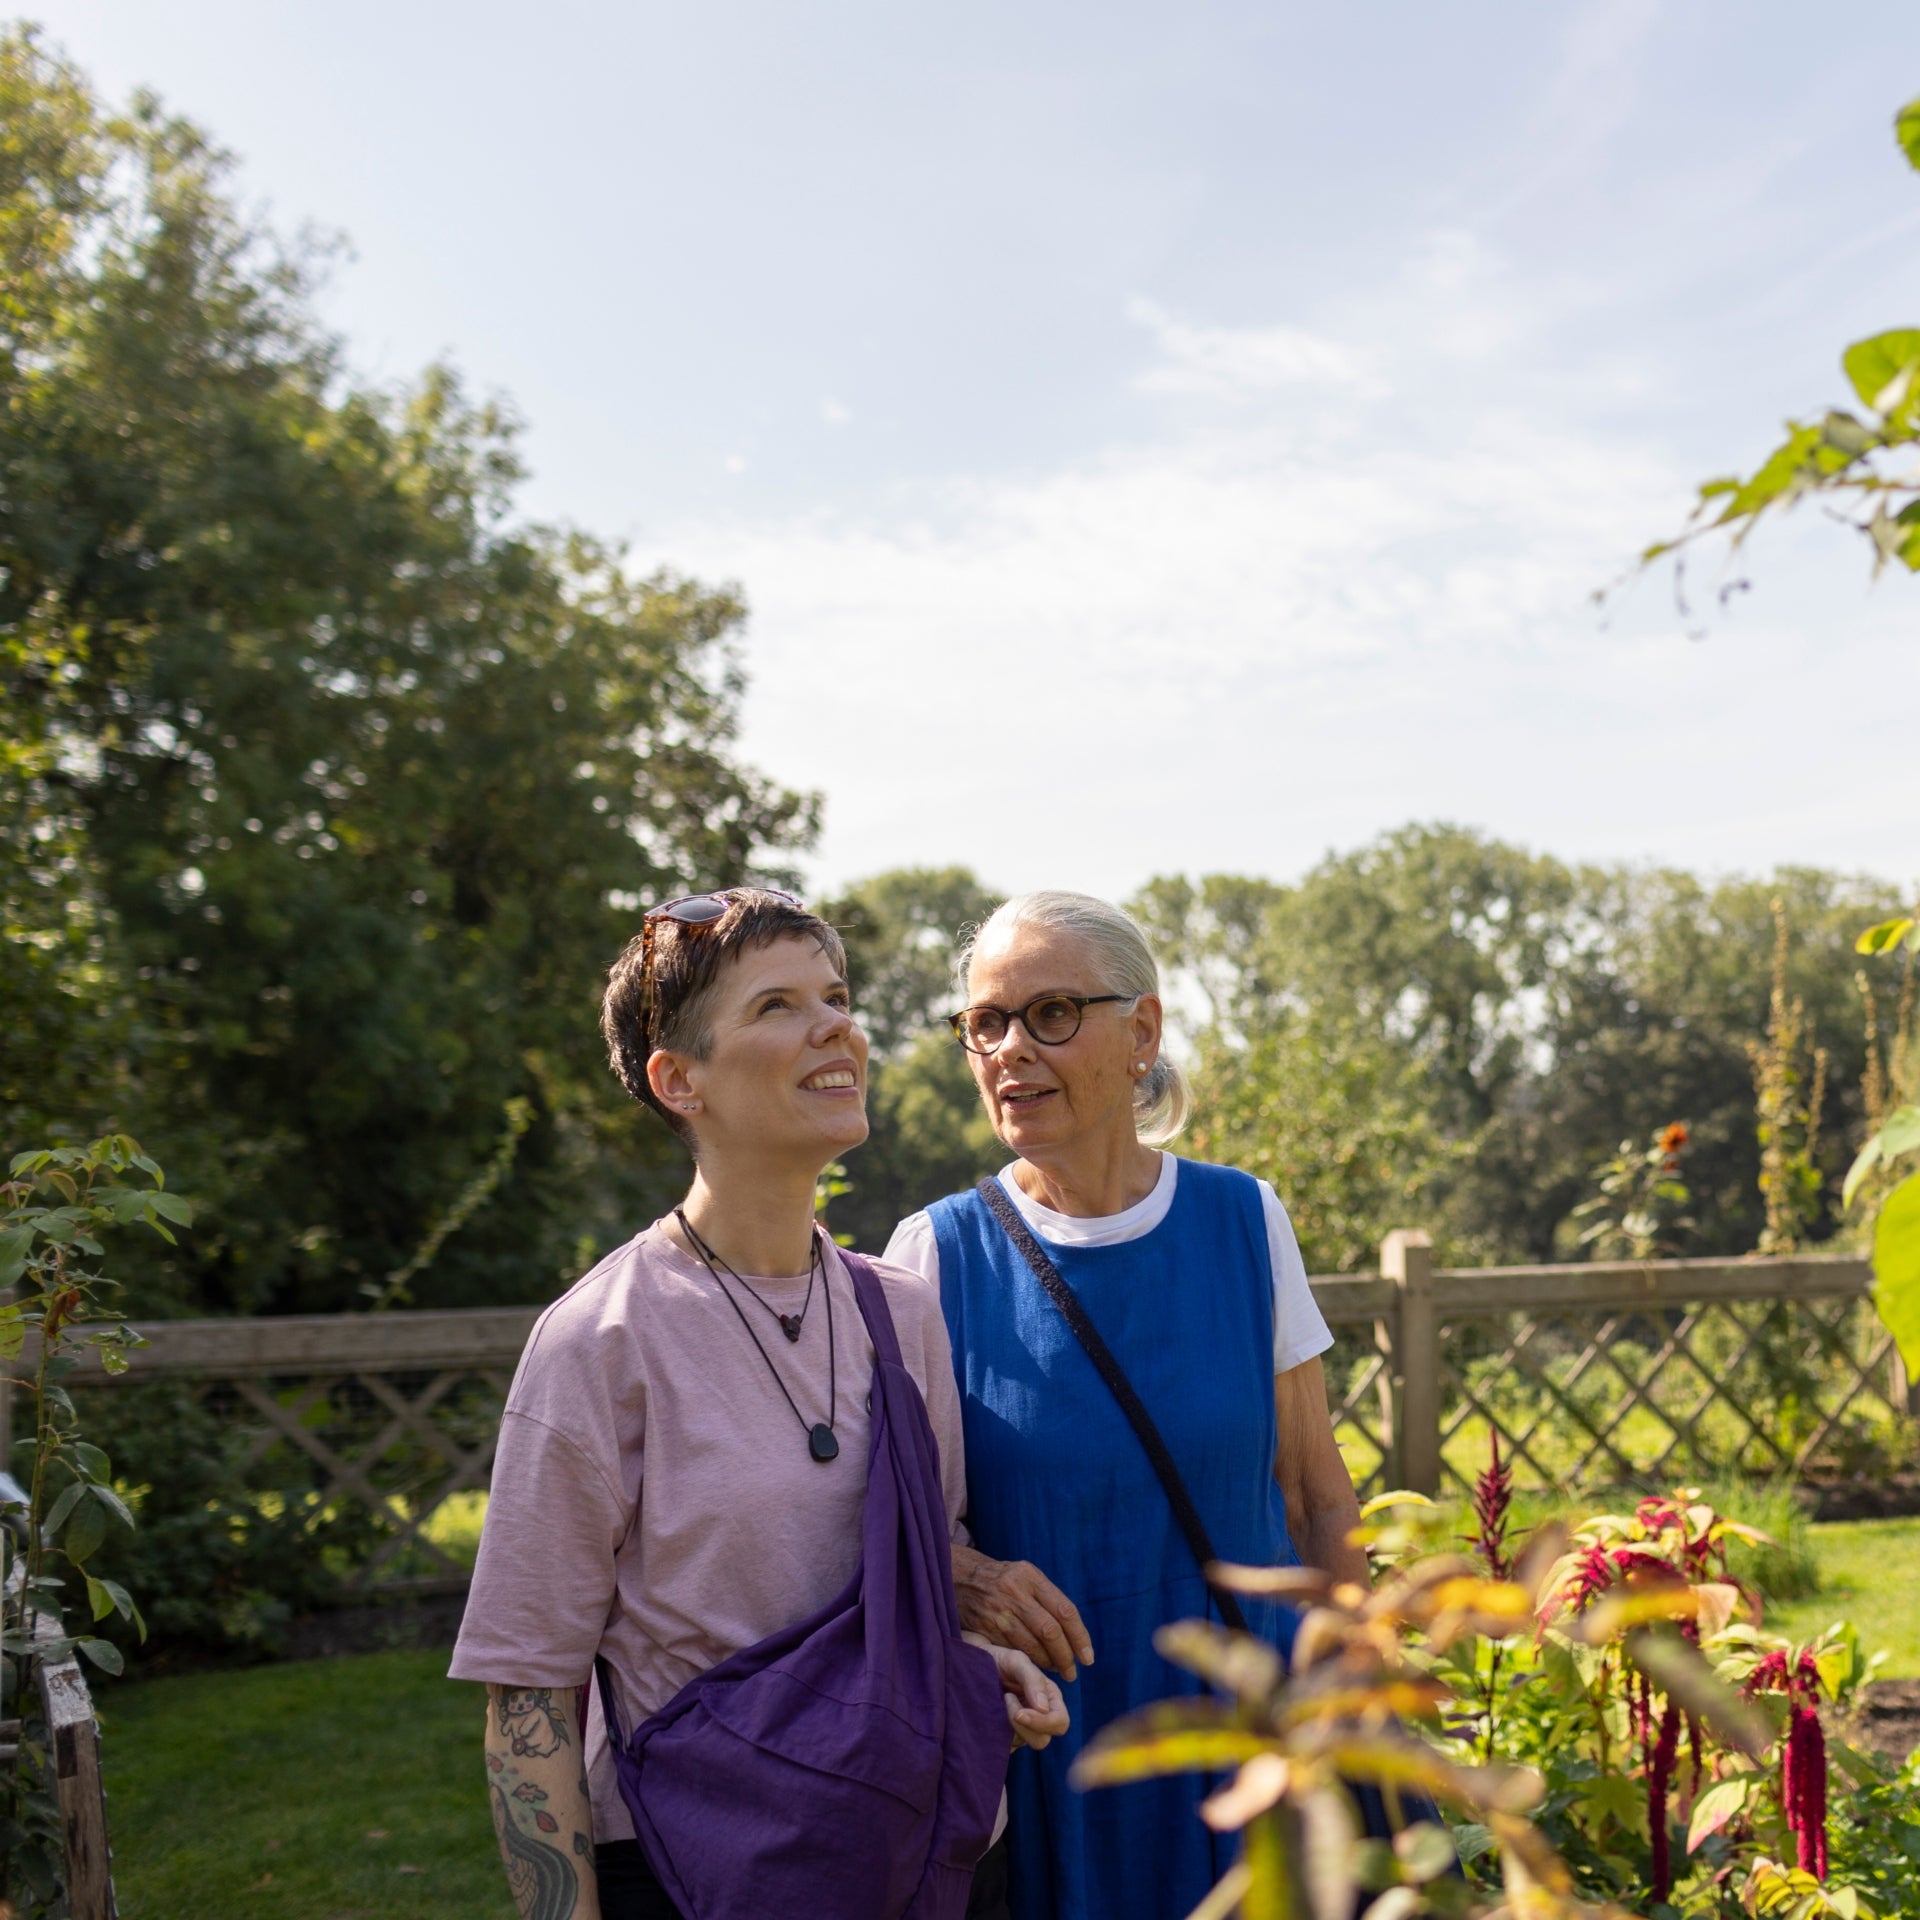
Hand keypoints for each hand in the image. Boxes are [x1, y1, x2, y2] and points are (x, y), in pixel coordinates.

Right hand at [952, 1543, 1092, 1681]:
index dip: (1080, 1637)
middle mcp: (1016, 1592)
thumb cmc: (1002, 1579)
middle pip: (1050, 1631)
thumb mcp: (1025, 1575)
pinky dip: (1027, 1662)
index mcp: (1031, 1577)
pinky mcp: (984, 1626)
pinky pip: (1012, 1650)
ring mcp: (999, 1610)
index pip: (1065, 1611)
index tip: (1088, 1658)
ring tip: (1055, 1670)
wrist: (960, 1576)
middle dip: (1065, 1656)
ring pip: (1032, 1645)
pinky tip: (1033, 1666)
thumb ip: (1047, 1598)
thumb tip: (1075, 1632)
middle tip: (1072, 1673)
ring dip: (1047, 1663)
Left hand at [964, 1635, 1070, 1750]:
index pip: (1060, 1723)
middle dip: (1024, 1727)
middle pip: (1043, 1739)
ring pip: (1023, 1744)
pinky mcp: (1006, 1736)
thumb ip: (1033, 1680)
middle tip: (1005, 1701)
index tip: (1019, 1713)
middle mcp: (1040, 1715)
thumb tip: (1044, 1709)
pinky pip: (1006, 1747)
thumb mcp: (1016, 1661)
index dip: (1042, 1723)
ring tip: (999, 1701)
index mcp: (1050, 1698)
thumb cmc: (998, 1658)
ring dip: (1009, 1727)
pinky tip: (991, 1715)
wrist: (973, 1663)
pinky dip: (998, 1734)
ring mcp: (1023, 1728)